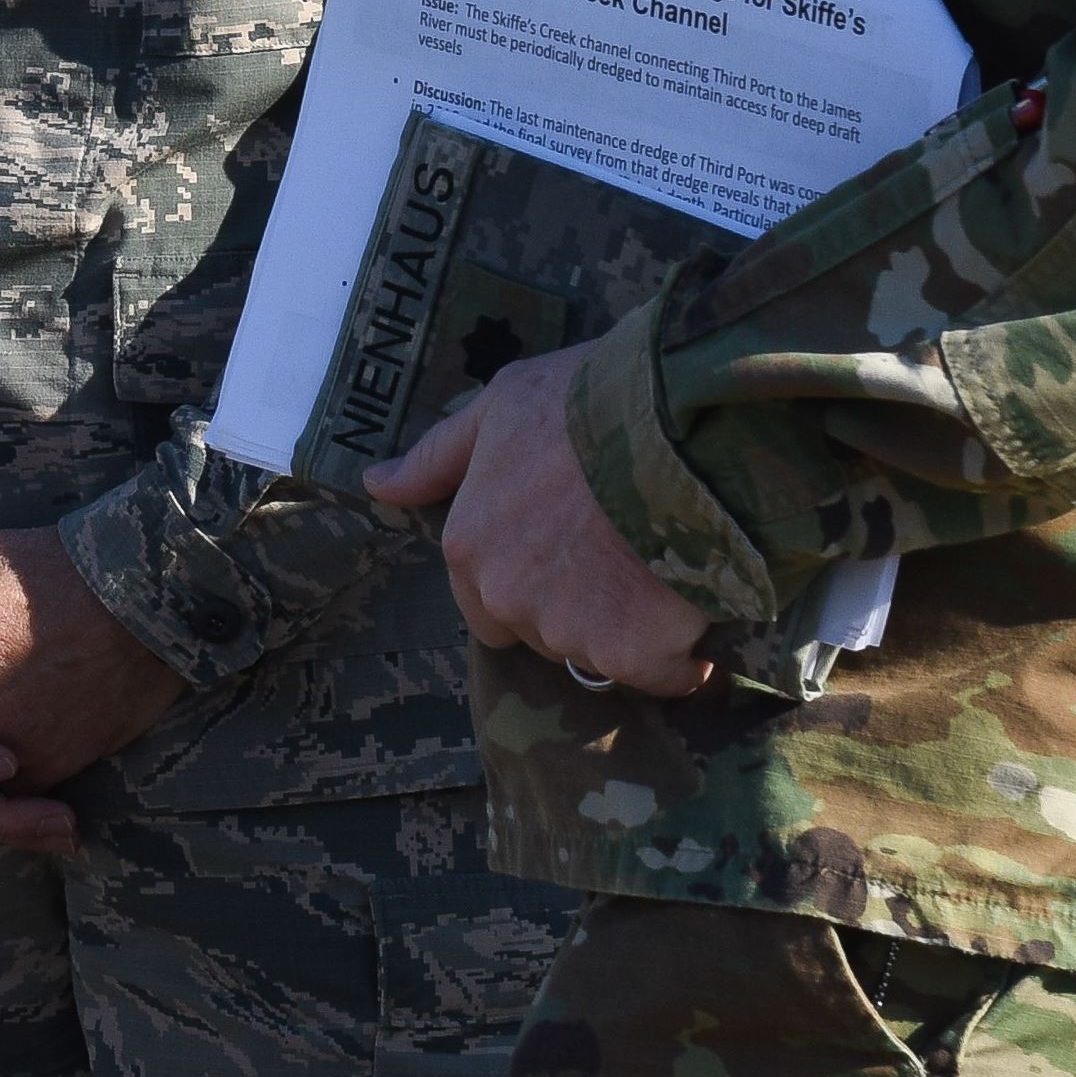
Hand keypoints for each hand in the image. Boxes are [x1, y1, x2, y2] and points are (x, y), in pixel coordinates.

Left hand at [370, 343, 714, 695]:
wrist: (670, 426)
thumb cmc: (584, 404)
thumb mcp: (497, 409)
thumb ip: (437, 458)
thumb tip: (377, 484)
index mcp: (468, 546)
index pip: (484, 606)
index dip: (534, 579)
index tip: (574, 547)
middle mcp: (505, 597)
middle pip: (542, 632)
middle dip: (580, 605)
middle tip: (624, 549)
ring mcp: (566, 630)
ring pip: (603, 650)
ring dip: (633, 624)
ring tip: (665, 558)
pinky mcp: (629, 652)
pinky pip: (661, 672)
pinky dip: (684, 655)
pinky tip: (698, 604)